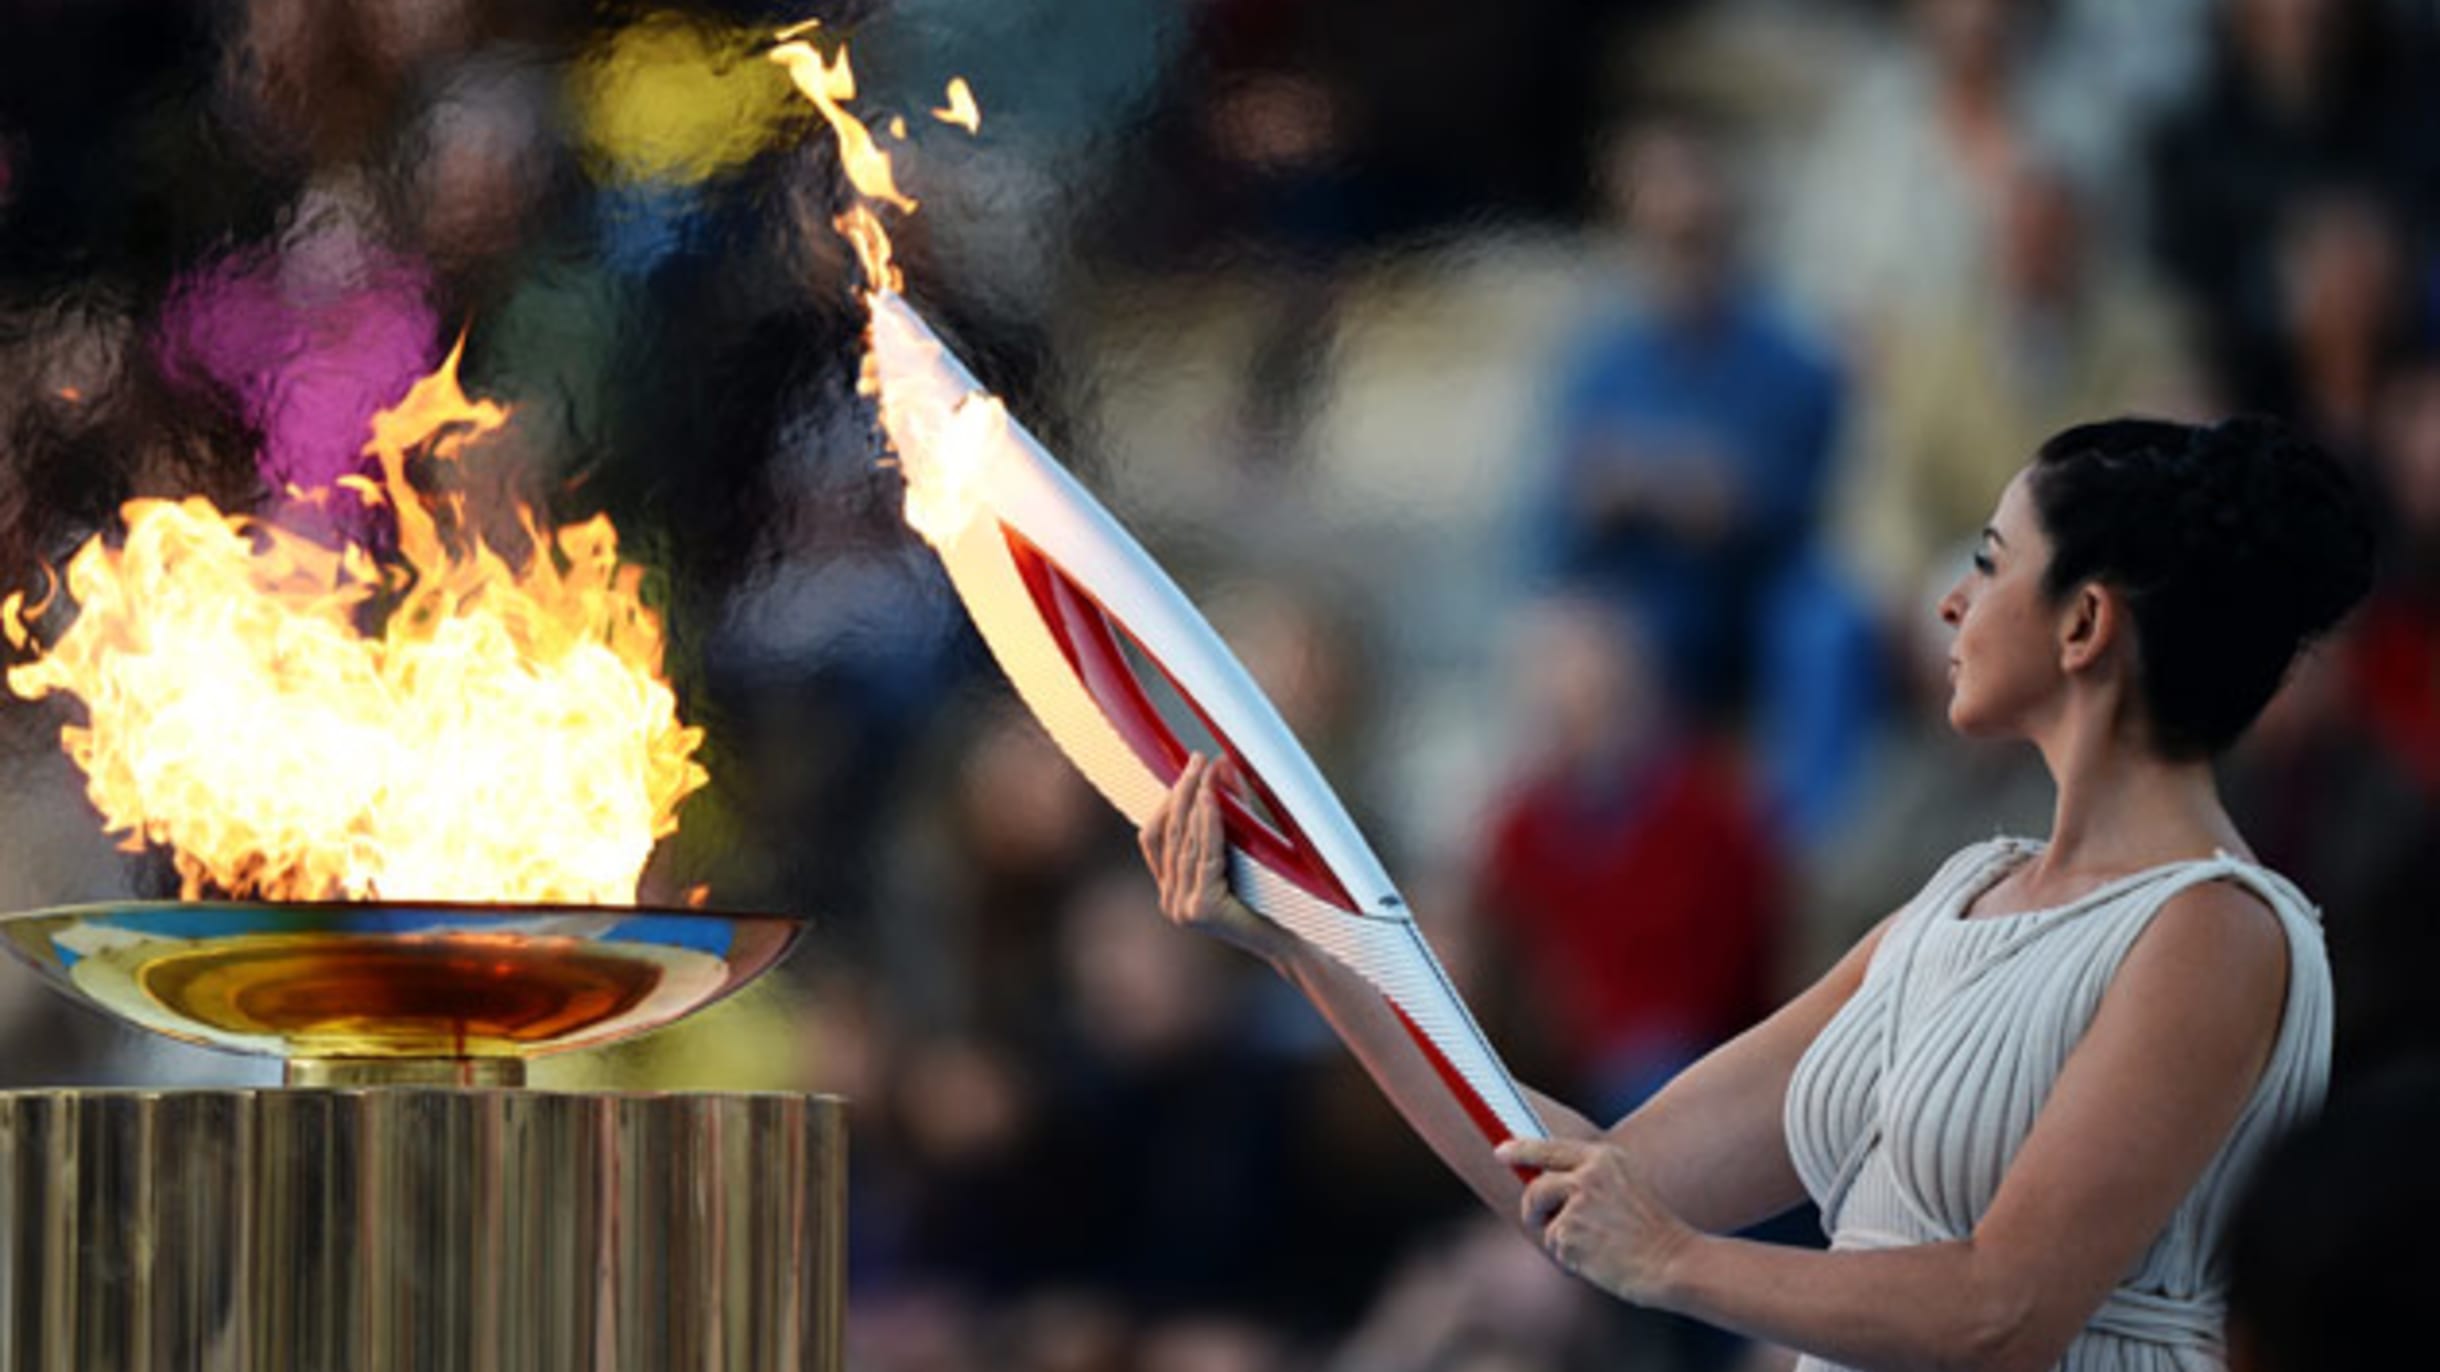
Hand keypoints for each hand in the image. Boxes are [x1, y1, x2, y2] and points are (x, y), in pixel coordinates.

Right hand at [1136, 753, 1287, 960]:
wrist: (1295, 936)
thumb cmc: (1273, 892)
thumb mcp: (1245, 842)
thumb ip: (1230, 807)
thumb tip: (1220, 762)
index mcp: (1172, 889)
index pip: (1154, 838)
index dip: (1167, 801)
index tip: (1188, 769)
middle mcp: (1171, 901)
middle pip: (1168, 834)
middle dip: (1181, 792)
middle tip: (1196, 759)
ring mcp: (1182, 909)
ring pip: (1183, 843)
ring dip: (1193, 803)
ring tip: (1204, 773)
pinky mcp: (1201, 911)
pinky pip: (1203, 856)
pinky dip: (1207, 823)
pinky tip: (1212, 800)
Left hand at [1496, 1136, 1696, 1306]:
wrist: (1672, 1262)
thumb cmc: (1649, 1231)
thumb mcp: (1623, 1189)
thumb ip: (1586, 1180)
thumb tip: (1538, 1184)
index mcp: (1604, 1158)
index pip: (1550, 1148)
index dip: (1522, 1149)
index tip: (1500, 1151)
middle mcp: (1588, 1175)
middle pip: (1536, 1186)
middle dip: (1531, 1207)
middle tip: (1535, 1220)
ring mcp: (1577, 1203)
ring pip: (1544, 1222)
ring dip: (1559, 1238)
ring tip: (1594, 1245)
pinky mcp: (1569, 1233)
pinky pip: (1555, 1246)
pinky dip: (1570, 1258)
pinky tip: (1599, 1259)